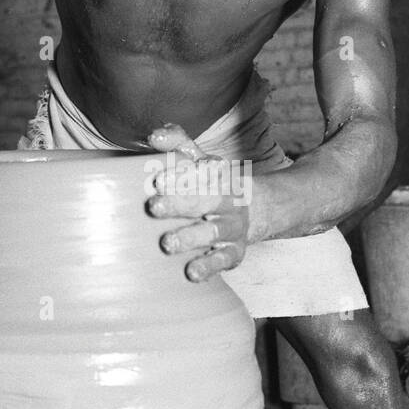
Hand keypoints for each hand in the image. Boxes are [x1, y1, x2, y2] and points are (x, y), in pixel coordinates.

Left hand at [145, 124, 248, 280]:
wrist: (254, 208)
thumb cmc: (212, 182)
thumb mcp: (199, 158)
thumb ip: (177, 143)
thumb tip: (154, 135)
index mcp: (218, 174)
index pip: (204, 171)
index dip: (183, 175)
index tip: (159, 180)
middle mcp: (228, 200)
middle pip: (207, 200)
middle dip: (181, 204)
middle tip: (154, 207)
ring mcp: (232, 227)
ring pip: (213, 232)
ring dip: (191, 237)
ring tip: (167, 243)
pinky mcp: (234, 252)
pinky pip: (223, 260)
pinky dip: (208, 266)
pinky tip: (191, 272)